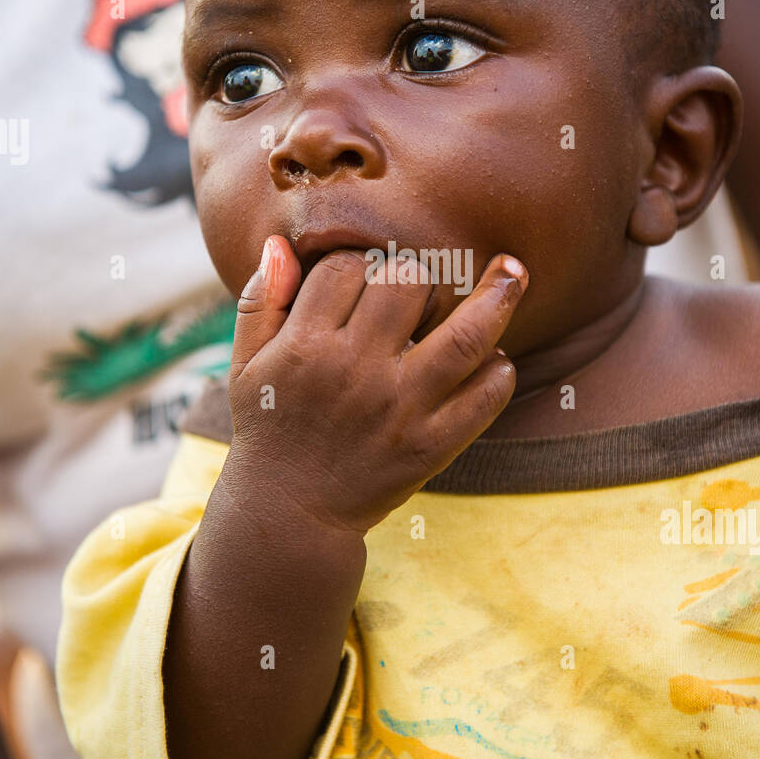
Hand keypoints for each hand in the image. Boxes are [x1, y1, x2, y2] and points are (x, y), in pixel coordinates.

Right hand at [227, 236, 527, 533]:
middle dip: (416, 274)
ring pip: (465, 335)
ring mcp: (398, 410)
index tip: (365, 275)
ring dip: (496, 297)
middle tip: (417, 290)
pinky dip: (499, 372)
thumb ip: (261, 301)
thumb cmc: (270, 427)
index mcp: (305, 346)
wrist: (289, 514)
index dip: (360, 261)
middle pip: (406, 283)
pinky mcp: (430, 446)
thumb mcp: (246, 364)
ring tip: (513, 272)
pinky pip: (483, 399)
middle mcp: (354, 372)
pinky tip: (497, 357)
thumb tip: (280, 244)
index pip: (346, 267)